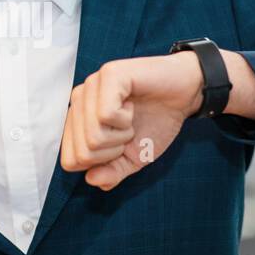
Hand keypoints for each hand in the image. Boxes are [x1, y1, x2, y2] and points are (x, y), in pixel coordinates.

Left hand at [59, 52, 205, 190]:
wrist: (185, 95)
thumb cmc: (156, 121)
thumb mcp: (133, 158)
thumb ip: (111, 173)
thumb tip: (91, 179)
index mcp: (78, 120)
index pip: (70, 161)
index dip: (99, 164)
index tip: (119, 146)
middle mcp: (79, 100)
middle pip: (81, 152)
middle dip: (112, 152)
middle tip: (128, 131)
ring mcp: (91, 85)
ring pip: (92, 136)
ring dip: (121, 135)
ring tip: (130, 118)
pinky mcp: (108, 74)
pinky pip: (105, 115)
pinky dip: (126, 120)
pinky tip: (132, 106)